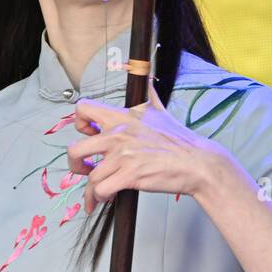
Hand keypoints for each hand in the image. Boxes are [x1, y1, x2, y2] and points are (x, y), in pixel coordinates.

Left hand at [66, 77, 220, 213]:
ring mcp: (122, 157)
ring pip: (89, 177)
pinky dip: (99, 198)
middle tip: (84, 170)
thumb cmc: (180, 141)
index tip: (88, 135)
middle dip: (75, 165)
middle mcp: (117, 136)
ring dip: (90, 189)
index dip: (80, 124)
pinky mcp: (129, 176)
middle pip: (74, 150)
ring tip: (97, 193)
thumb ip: (148, 93)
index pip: (83, 109)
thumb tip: (147, 72)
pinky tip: (106, 199)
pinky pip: (100, 190)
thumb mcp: (160, 109)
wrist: (197, 162)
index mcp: (121, 118)